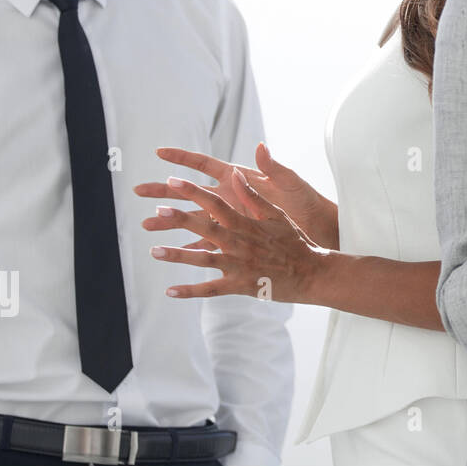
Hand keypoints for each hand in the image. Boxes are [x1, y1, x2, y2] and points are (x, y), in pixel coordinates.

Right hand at [134, 143, 337, 248]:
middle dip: (166, 193)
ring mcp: (231, 220)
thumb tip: (260, 147)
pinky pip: (207, 246)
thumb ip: (273, 167)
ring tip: (149, 225)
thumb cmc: (305, 201)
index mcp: (240, 180)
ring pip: (194, 221)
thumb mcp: (290, 183)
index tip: (159, 152)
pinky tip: (172, 255)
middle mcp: (231, 199)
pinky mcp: (237, 240)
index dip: (183, 158)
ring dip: (171, 223)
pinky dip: (190, 250)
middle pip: (192, 194)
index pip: (206, 165)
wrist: (318, 228)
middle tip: (140, 191)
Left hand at [143, 168, 329, 300]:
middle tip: (157, 211)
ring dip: (177, 255)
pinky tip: (170, 291)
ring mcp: (238, 265)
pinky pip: (211, 289)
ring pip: (203, 259)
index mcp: (246, 223)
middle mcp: (239, 243)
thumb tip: (236, 174)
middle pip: (205, 227)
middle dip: (180, 218)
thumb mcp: (277, 215)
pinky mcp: (239, 285)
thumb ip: (253, 197)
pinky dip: (190, 291)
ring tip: (154, 251)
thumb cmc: (295, 241)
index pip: (215, 203)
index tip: (173, 181)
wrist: (312, 272)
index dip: (193, 192)